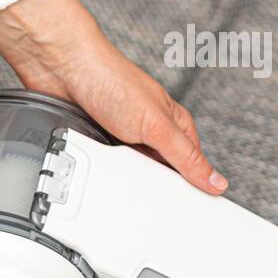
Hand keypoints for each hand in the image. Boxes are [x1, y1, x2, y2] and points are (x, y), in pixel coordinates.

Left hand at [0, 0, 227, 194]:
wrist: (61, 66)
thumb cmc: (110, 78)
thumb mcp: (156, 125)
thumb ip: (186, 156)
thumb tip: (216, 180)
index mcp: (173, 123)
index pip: (192, 165)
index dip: (193, 188)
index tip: (191, 212)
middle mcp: (150, 128)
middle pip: (160, 172)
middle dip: (154, 187)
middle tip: (150, 204)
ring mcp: (122, 134)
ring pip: (130, 172)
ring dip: (123, 178)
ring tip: (118, 181)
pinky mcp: (96, 137)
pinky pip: (103, 166)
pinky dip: (100, 171)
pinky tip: (96, 172)